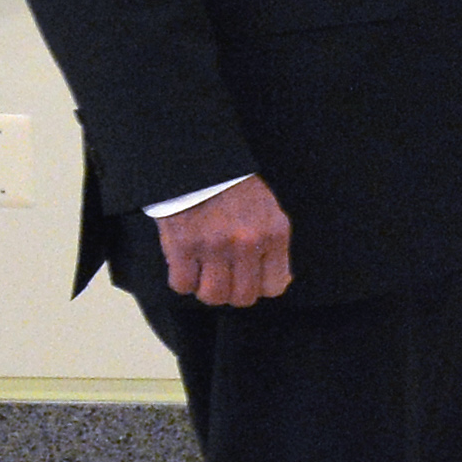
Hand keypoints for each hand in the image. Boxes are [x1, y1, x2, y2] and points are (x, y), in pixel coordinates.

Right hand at [158, 176, 294, 308]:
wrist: (199, 164)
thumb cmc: (234, 189)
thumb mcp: (268, 212)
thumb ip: (274, 247)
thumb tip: (279, 283)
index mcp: (273, 234)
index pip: (274, 287)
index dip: (258, 287)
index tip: (247, 279)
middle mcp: (248, 243)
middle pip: (242, 297)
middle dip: (231, 292)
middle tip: (221, 277)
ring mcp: (215, 246)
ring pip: (213, 296)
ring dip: (205, 290)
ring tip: (202, 273)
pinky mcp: (184, 246)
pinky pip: (182, 285)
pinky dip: (181, 281)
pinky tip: (184, 265)